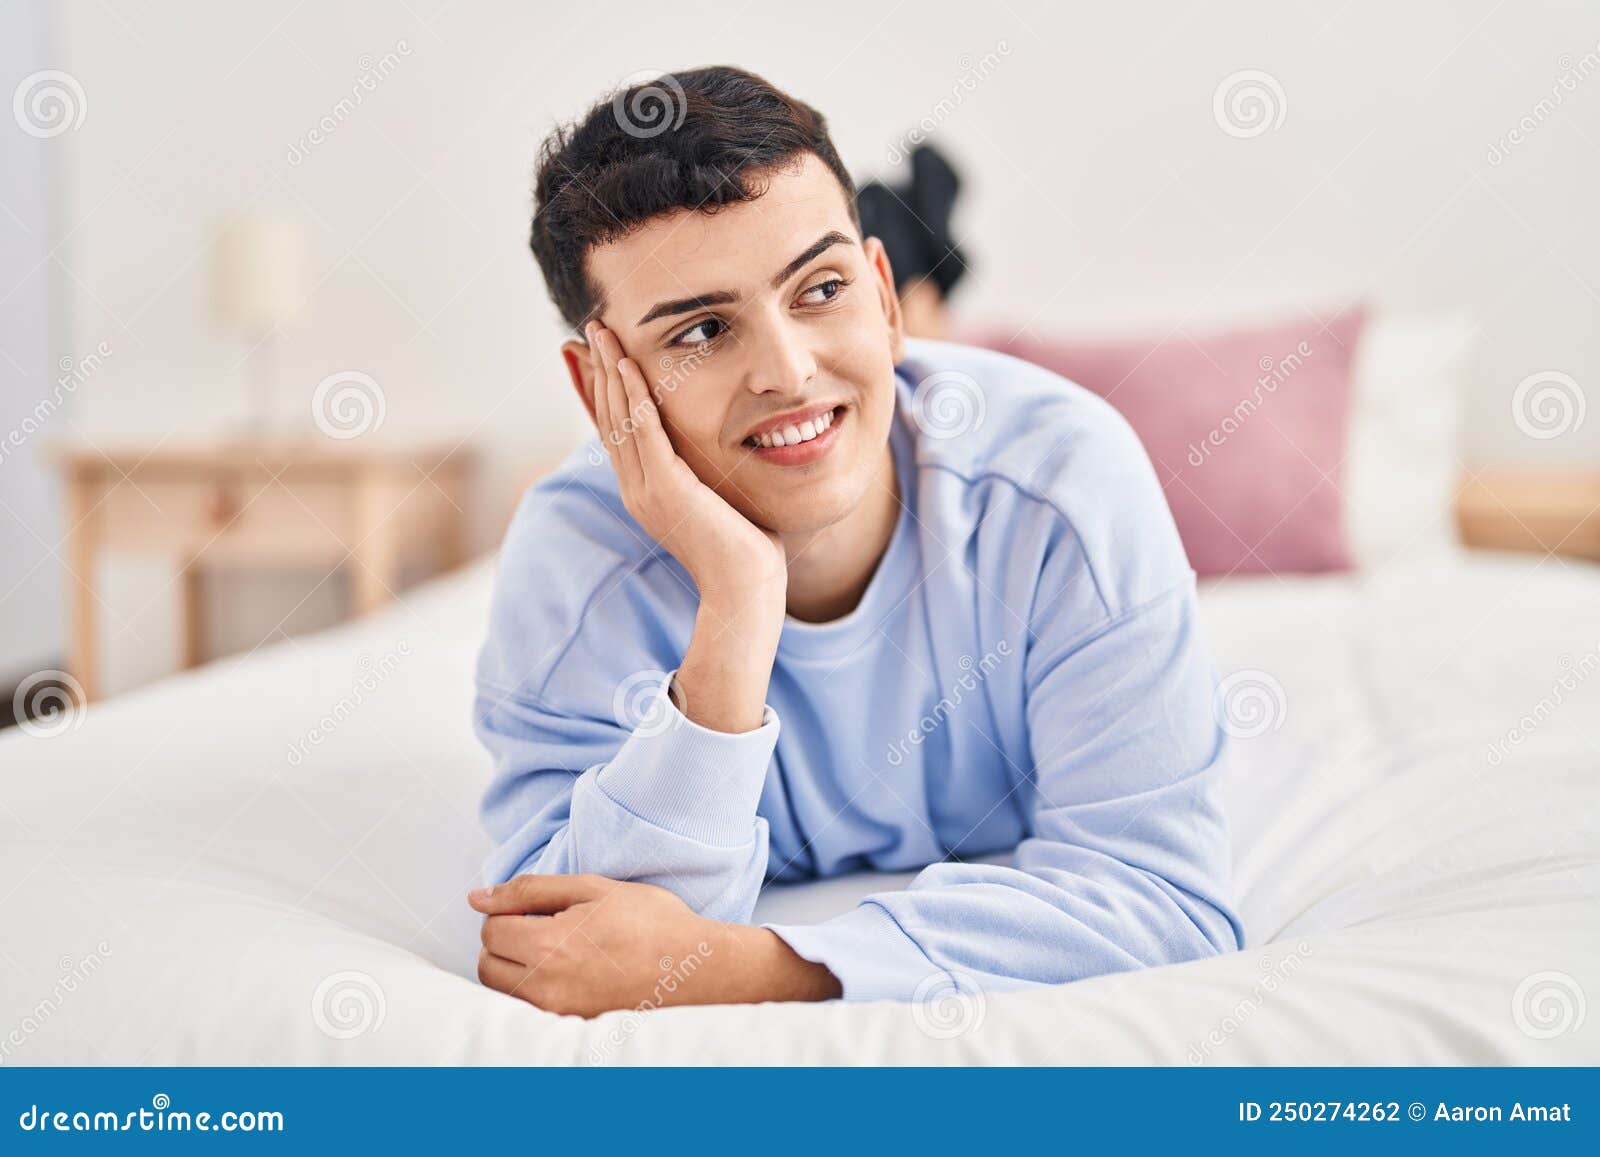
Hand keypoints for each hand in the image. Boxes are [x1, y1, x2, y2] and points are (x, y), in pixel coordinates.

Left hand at [469, 873, 840, 1016]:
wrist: (696, 967)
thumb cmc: (649, 921)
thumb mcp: (592, 888)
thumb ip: (529, 889)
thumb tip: (477, 898)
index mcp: (549, 946)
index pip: (491, 928)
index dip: (510, 911)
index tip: (540, 909)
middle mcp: (545, 987)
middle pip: (487, 964)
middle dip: (506, 941)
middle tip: (544, 927)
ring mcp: (556, 1014)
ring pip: (502, 990)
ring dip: (515, 968)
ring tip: (555, 952)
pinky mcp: (568, 1029)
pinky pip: (526, 1011)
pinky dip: (532, 991)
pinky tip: (566, 975)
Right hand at [587, 322, 785, 609]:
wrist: (746, 588)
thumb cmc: (745, 547)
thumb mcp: (717, 497)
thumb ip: (704, 470)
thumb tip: (711, 446)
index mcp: (644, 490)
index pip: (615, 429)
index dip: (602, 388)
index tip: (595, 352)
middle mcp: (635, 489)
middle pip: (608, 417)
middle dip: (599, 368)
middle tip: (593, 326)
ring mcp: (645, 491)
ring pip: (618, 418)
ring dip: (610, 370)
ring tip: (603, 330)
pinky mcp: (665, 491)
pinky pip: (643, 433)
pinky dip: (634, 397)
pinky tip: (628, 365)